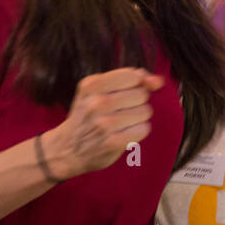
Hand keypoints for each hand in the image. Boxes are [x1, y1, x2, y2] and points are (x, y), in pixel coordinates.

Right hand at [43, 68, 163, 177]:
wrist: (66, 149)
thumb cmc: (88, 115)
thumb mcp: (99, 90)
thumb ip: (131, 79)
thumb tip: (158, 81)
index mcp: (91, 85)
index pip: (133, 76)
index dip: (137, 84)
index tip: (127, 91)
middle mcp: (96, 102)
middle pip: (142, 94)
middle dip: (137, 101)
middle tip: (121, 110)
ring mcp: (104, 123)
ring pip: (145, 111)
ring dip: (139, 117)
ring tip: (122, 122)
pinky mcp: (113, 142)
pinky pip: (143, 129)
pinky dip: (138, 131)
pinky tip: (125, 133)